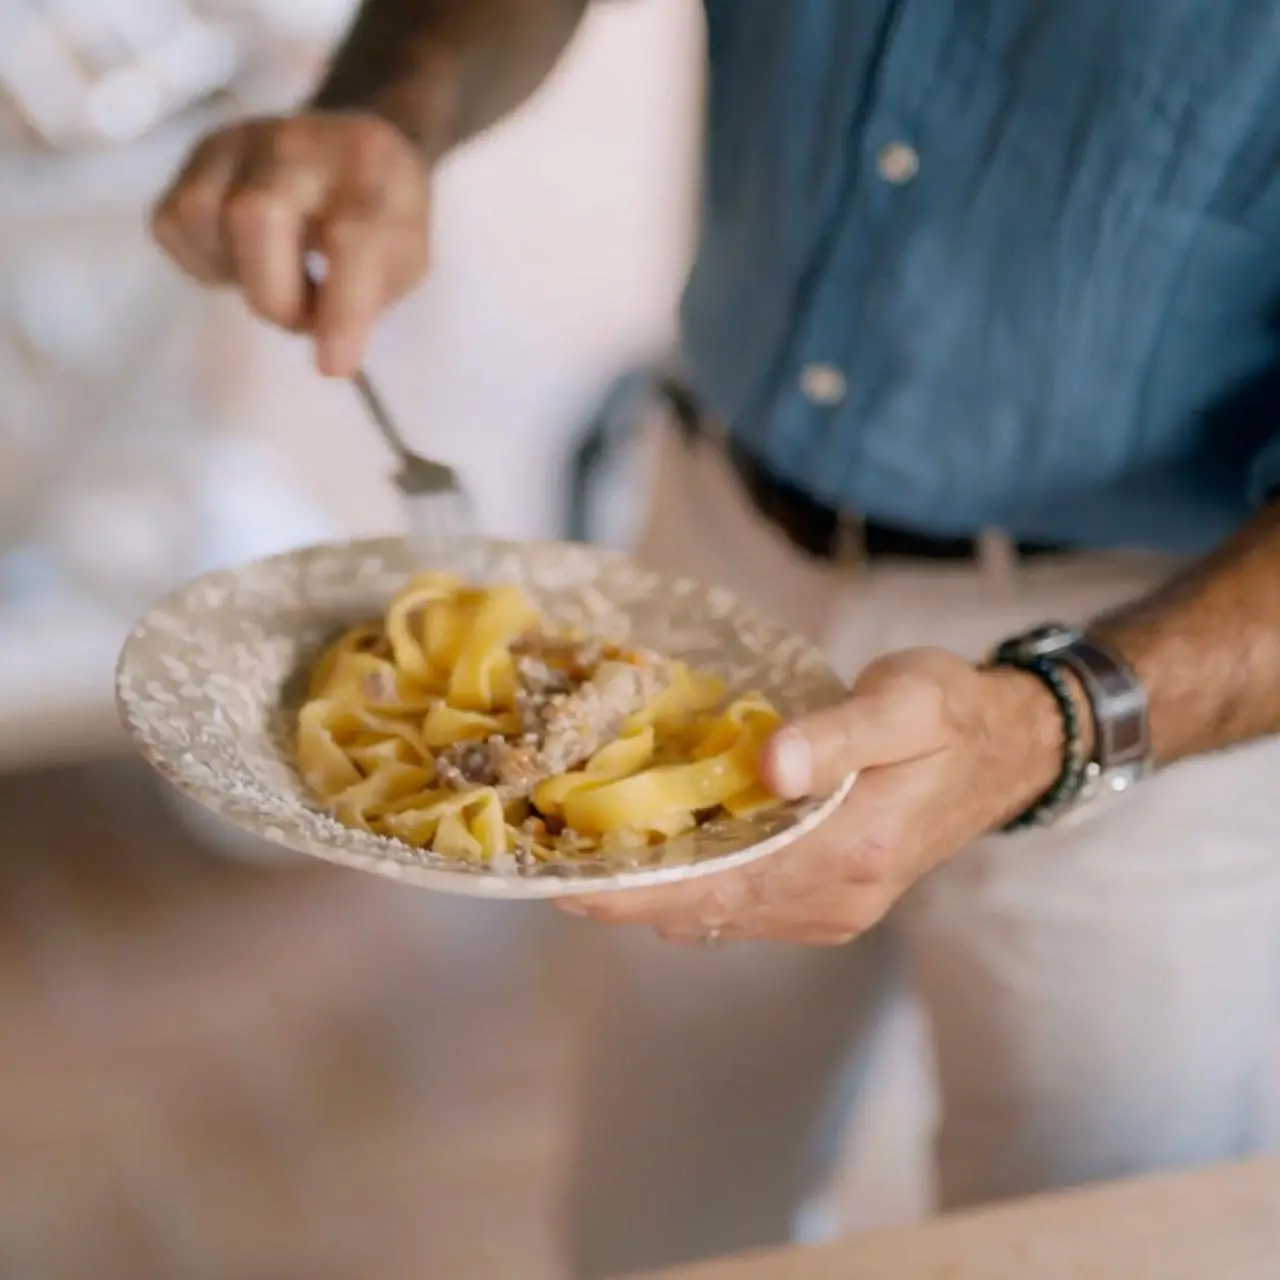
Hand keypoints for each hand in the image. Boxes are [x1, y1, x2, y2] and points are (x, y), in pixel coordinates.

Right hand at [151, 113, 430, 376]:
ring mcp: (240, 140)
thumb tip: (327, 349)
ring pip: (200, 214)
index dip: (340, 310)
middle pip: (255, 215)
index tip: (334, 365)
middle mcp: (299, 143)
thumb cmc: (379, 214)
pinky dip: (203, 260)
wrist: (353, 141)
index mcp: (370, 169)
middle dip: (274, 294)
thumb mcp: (404, 259)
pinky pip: (172, 221)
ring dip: (236, 274)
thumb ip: (369, 298)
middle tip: (303, 318)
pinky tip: (242, 259)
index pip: (351, 239)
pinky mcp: (199, 154)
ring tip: (276, 277)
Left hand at [558, 649, 1064, 944]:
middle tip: (548, 871)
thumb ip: (836, 735)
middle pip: (710, 910)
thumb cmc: (951, 713)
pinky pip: (745, 906)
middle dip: (627, 896)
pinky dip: (693, 889)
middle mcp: (837, 895)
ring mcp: (834, 905)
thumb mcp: (905, 704)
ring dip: (654, 895)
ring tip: (583, 861)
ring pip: (723, 914)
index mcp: (853, 849)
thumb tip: (768, 767)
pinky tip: (655, 859)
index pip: (724, 884)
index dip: (640, 889)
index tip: (567, 886)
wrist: (1008, 747)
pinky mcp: (831, 898)